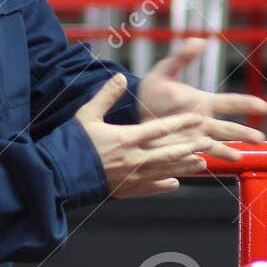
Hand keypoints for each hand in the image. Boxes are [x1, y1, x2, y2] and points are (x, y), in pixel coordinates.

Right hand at [75, 75, 219, 198]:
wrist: (59, 175)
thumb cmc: (72, 143)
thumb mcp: (87, 114)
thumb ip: (106, 95)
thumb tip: (120, 77)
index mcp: (126, 138)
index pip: (160, 129)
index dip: (181, 123)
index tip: (197, 119)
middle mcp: (134, 159)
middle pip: (169, 152)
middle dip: (190, 147)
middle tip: (208, 142)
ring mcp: (131, 176)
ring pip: (164, 171)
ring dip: (184, 167)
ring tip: (201, 163)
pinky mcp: (125, 189)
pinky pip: (150, 187)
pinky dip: (163, 185)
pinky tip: (175, 183)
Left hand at [135, 39, 266, 157]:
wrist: (133, 112)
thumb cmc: (153, 91)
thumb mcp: (165, 71)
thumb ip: (181, 58)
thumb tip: (198, 41)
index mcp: (204, 102)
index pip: (231, 103)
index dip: (248, 104)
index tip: (264, 107)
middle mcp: (204, 122)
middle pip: (229, 128)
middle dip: (245, 133)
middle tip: (260, 138)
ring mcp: (194, 138)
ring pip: (216, 146)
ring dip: (227, 151)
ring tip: (240, 157)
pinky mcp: (180, 150)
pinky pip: (193, 157)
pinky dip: (200, 161)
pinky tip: (206, 165)